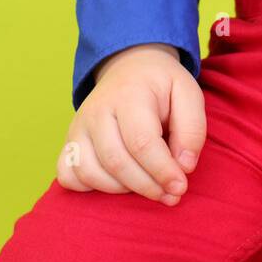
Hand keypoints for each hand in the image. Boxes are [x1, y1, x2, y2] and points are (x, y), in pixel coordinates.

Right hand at [57, 43, 206, 205]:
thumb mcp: (188, 93)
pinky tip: (116, 182)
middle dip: (147, 186)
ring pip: (90, 173)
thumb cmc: (161, 86)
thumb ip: (192, 129)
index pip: (141, 142)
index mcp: (129, 94)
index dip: (162, 171)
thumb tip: (184, 166)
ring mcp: (78, 127)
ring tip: (148, 185)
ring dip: (122, 190)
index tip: (180, 186)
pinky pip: (69, 176)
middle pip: (116, 162)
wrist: (129, 67)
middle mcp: (97, 110)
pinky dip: (89, 188)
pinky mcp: (69, 142)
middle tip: (171, 194)